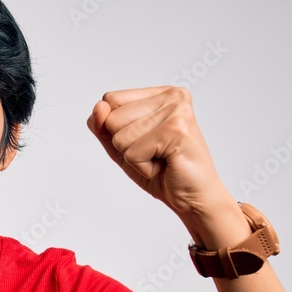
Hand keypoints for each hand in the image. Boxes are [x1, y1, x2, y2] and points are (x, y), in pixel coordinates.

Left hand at [87, 86, 231, 217]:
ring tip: (160, 158)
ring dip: (134, 158)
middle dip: (125, 145)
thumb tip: (99, 107)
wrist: (192, 198)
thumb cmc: (161, 171)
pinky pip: (132, 153)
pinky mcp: (176, 131)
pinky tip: (164, 166)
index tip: (145, 140)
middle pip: (112, 117)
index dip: (116, 128)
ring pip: (120, 137)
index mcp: (160, 93)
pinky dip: (143, 168)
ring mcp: (176, 110)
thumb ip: (103, 126)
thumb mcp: (121, 146)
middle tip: (154, 153)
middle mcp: (172, 95)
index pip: (109, 99)